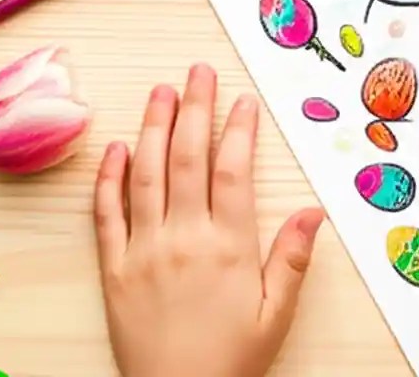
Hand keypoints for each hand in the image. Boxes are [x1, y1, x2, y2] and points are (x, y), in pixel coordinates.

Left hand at [93, 64, 325, 376]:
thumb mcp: (276, 315)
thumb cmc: (231, 361)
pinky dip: (109, 178)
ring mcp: (144, 250)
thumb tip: (312, 210)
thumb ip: (291, 259)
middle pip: (189, 159)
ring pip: (146, 175)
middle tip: (199, 71)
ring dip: (154, 128)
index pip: (232, 171)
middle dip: (196, 109)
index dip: (238, 130)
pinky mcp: (114, 269)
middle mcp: (183, 239)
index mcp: (229, 247)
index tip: (243, 101)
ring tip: (161, 91)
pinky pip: (106, 214)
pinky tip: (118, 148)